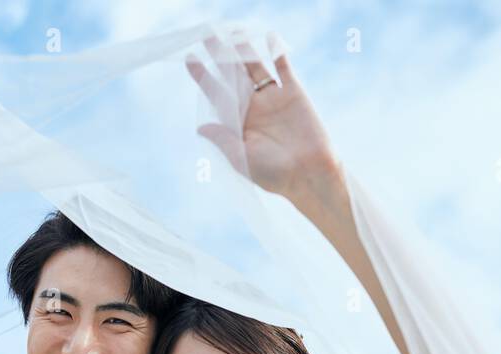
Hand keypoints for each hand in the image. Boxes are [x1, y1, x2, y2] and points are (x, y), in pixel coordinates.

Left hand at [187, 32, 339, 204]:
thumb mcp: (243, 159)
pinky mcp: (294, 93)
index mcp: (238, 124)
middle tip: (207, 35)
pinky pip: (283, 68)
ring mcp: (273, 98)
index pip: (216, 95)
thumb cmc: (275, 175)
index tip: (191, 59)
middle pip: (233, 76)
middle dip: (220, 56)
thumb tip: (201, 127)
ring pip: (255, 68)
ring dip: (244, 50)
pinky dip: (276, 52)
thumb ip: (224, 140)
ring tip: (233, 32)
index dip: (203, 77)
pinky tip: (268, 36)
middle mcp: (254, 108)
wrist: (310, 175)